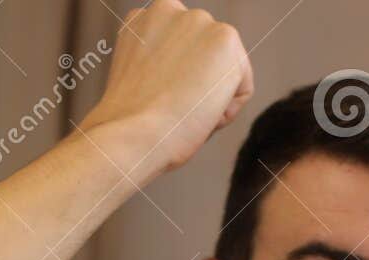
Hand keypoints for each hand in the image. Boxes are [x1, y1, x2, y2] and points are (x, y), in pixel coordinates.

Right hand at [77, 2, 253, 177]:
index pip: (182, 56)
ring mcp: (199, 21)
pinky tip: (197, 115)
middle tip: (167, 109)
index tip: (155, 103)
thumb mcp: (136, 79)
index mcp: (144, 19)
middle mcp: (170, 10)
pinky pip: (242, 89)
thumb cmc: (127, 125)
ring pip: (224, 74)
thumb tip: (186, 74)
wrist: (130, 138)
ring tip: (180, 112)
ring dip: (209, 99)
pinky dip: (225, 112)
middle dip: (194, 88)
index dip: (172, 90)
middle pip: (204, 60)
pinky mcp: (226, 40)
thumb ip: (159, 64)